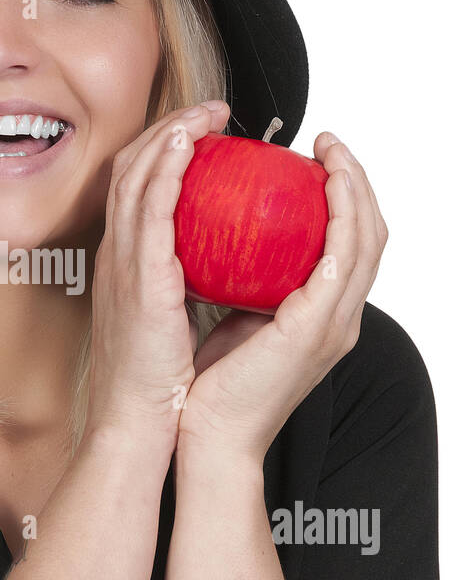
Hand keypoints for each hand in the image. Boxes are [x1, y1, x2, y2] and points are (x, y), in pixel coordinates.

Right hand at [83, 100, 229, 458]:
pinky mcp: (137, 275)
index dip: (166, 153)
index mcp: (126, 264)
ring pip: (137, 174)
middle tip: (213, 110)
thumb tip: (229, 270)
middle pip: (133, 167)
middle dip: (171, 127)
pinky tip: (191, 141)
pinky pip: (150, 204)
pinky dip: (166, 164)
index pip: (139, 190)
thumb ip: (188, 289)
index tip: (206, 135)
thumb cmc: (161, 387)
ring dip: (172, 132)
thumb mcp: (172, 324)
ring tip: (209, 113)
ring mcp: (122, 262)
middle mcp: (117, 254)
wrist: (137, 424)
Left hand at [176, 131, 388, 461]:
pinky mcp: (317, 328)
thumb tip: (225, 242)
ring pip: (367, 239)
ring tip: (331, 151)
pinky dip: (340, 215)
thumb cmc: (211, 387)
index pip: (350, 246)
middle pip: (371, 234)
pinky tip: (324, 185)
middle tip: (328, 141)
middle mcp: (340, 320)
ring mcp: (334, 325)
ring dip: (355, 187)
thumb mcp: (234, 323)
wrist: (208, 438)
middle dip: (358, 180)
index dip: (345, 198)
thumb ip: (246, 287)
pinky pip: (341, 259)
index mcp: (323, 319)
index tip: (317, 159)